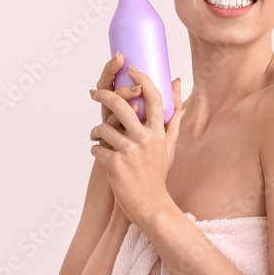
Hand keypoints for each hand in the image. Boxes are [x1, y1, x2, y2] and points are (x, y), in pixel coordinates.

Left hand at [89, 63, 184, 226]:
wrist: (150, 205)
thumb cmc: (157, 174)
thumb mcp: (169, 145)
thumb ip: (174, 117)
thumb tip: (179, 86)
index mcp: (159, 132)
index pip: (153, 97)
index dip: (142, 80)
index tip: (131, 69)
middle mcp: (145, 138)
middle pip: (121, 105)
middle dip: (103, 95)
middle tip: (94, 93)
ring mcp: (129, 151)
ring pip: (103, 128)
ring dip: (96, 132)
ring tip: (97, 137)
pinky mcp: (114, 164)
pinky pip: (96, 148)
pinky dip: (95, 150)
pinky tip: (101, 156)